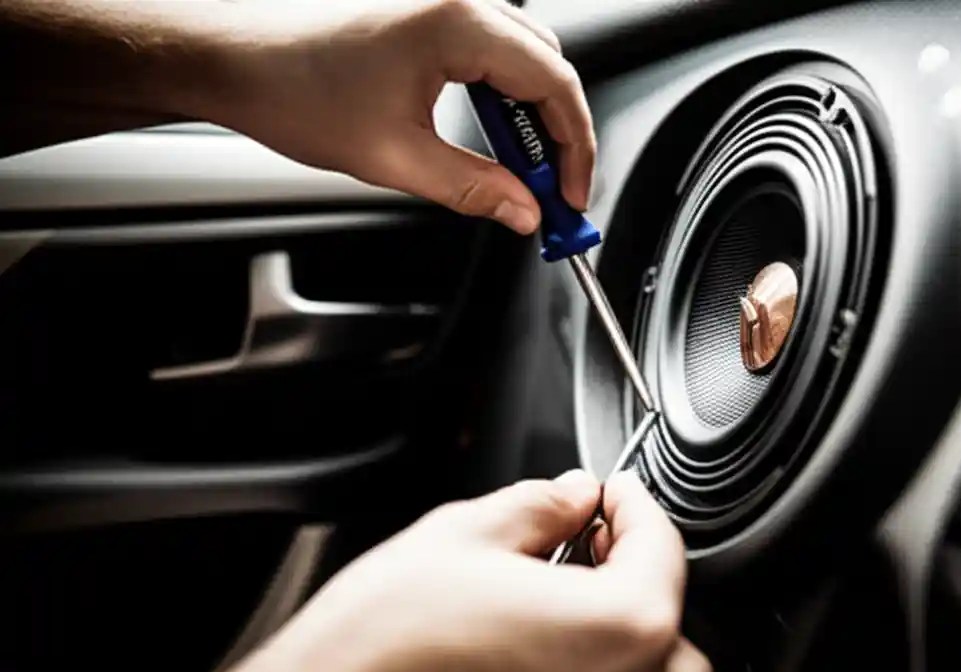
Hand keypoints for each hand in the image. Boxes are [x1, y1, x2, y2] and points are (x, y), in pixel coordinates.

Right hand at [169, 470, 711, 671]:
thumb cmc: (377, 655)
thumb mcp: (461, 539)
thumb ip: (540, 507)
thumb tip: (573, 495)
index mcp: (624, 628)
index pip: (663, 546)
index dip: (632, 505)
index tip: (610, 493)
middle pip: (667, 626)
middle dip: (629, 580)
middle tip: (579, 550)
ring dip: (616, 645)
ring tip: (550, 611)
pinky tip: (533, 666)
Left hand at [197, 0, 594, 234]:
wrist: (236, 61)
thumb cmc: (295, 91)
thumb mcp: (396, 158)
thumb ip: (474, 188)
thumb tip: (524, 212)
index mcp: (459, 26)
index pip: (555, 84)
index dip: (574, 148)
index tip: (572, 197)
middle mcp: (461, 4)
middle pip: (550, 69)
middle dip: (560, 138)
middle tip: (553, 196)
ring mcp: (448, 6)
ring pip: (528, 61)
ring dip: (533, 120)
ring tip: (525, 176)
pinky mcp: (432, 17)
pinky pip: (497, 54)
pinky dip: (507, 101)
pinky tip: (496, 141)